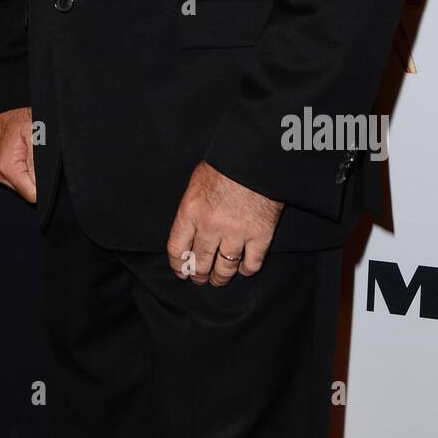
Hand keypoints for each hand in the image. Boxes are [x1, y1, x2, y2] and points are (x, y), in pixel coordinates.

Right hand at [0, 106, 35, 202]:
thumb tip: (40, 188)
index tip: (44, 170)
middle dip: (33, 178)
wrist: (4, 107)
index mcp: (6, 167)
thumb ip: (37, 164)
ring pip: (18, 185)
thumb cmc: (21, 118)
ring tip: (27, 152)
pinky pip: (11, 177)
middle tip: (34, 156)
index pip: (31, 195)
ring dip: (26, 173)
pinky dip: (19, 169)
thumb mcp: (36, 137)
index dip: (42, 185)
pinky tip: (20, 154)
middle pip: (24, 190)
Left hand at [167, 161, 283, 286]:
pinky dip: (247, 270)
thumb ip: (191, 209)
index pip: (177, 249)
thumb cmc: (225, 164)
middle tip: (199, 279)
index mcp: (190, 211)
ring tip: (219, 280)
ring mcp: (236, 233)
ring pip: (224, 269)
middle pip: (200, 263)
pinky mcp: (260, 236)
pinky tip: (243, 268)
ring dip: (220, 279)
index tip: (180, 271)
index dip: (178, 265)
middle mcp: (210, 227)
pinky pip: (251, 264)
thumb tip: (188, 232)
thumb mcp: (196, 183)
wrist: (255, 156)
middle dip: (198, 276)